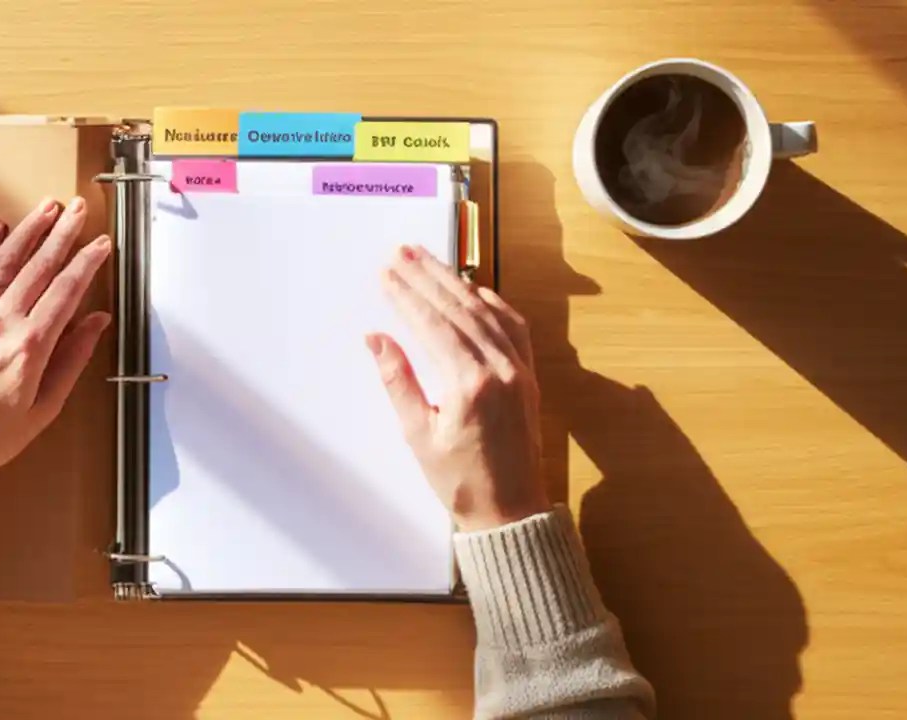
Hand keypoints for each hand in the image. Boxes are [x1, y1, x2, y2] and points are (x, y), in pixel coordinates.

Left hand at [0, 197, 111, 500]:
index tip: (102, 244)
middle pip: (39, 267)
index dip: (87, 263)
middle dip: (63, 234)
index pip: (67, 291)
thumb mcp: (46, 405)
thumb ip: (74, 358)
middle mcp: (0, 324)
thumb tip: (97, 321)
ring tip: (47, 207)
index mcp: (30, 347)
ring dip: (28, 231)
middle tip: (79, 209)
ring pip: (4, 261)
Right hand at [367, 245, 549, 531]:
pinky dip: (493, 304)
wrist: (511, 511)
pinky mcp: (529, 376)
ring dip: (455, 283)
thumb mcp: (418, 435)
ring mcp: (520, 370)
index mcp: (471, 384)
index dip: (406, 295)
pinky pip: (513, 327)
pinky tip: (474, 289)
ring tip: (428, 260)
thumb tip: (377, 339)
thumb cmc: (461, 482)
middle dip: (427, 277)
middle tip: (401, 252)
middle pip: (459, 308)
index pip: (432, 324)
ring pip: (486, 312)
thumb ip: (398, 381)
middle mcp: (501, 369)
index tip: (386, 272)